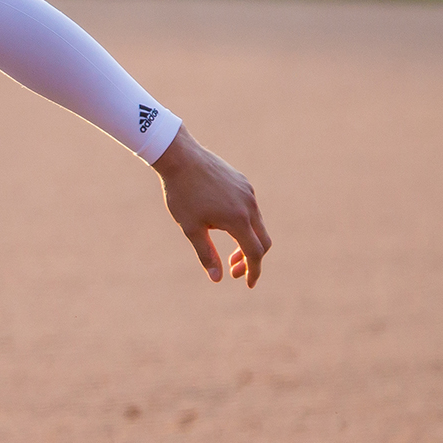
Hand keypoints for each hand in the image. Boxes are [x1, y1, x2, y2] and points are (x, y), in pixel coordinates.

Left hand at [152, 126, 271, 286]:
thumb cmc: (182, 194)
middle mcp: (249, 205)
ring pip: (257, 224)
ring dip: (247, 241)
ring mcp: (248, 192)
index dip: (253, 271)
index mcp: (238, 219)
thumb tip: (217, 278)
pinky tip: (224, 226)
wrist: (180, 158)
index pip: (255, 253)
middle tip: (233, 270)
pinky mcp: (243, 183)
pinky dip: (244, 224)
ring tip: (227, 252)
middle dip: (251, 259)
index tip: (247, 284)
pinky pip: (251, 209)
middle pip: (263, 241)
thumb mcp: (191, 228)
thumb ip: (206, 254)